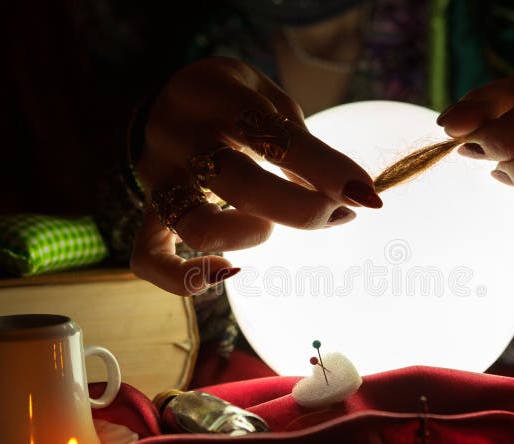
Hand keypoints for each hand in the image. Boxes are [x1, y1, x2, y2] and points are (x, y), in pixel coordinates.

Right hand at [130, 57, 380, 294]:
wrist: (169, 100)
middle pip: (240, 184)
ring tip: (267, 224)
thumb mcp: (270, 100)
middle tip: (338, 213)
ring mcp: (158, 176)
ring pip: (197, 226)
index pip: (273, 136)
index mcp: (213, 94)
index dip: (325, 169)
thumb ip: (304, 144)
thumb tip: (350, 196)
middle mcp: (179, 135)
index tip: (366, 194)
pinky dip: (185, 279)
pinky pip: (148, 259)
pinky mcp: (147, 211)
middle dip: (302, 208)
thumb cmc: (237, 103)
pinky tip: (229, 271)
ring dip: (250, 235)